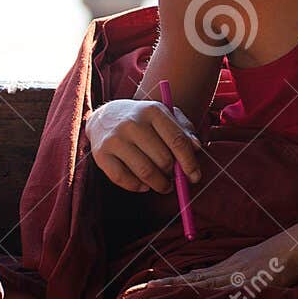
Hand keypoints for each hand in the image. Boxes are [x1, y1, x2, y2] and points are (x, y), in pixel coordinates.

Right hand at [85, 98, 202, 193]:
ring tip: (163, 185)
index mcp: (152, 111)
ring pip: (145, 172)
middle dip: (173, 175)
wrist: (105, 116)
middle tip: (174, 179)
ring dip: (159, 184)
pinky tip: (143, 185)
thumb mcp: (164, 116)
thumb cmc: (142, 120)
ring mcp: (115, 139)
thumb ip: (183, 130)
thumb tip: (196, 148)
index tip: (195, 177)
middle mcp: (132, 123)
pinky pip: (123, 179)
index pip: (177, 141)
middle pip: (163, 159)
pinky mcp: (101, 154)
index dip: (189, 163)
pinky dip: (137, 187)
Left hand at [142, 205, 297, 291]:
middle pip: (188, 281)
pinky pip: (224, 289)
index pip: (191, 279)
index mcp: (227, 269)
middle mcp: (228, 271)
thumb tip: (221, 295)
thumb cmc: (285, 256)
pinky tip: (189, 298)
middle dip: (161, 289)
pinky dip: (205, 294)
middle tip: (132, 295)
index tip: (142, 290)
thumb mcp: (257, 269)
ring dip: (174, 290)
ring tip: (148, 295)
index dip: (167, 285)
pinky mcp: (252, 279)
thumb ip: (239, 279)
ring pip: (200, 284)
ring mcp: (239, 275)